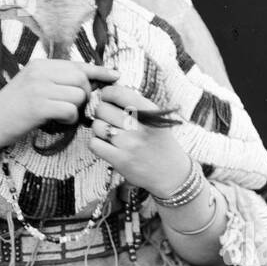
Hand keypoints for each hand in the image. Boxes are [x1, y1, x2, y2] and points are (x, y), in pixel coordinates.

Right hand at [0, 60, 119, 147]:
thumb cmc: (14, 109)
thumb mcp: (33, 86)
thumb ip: (56, 81)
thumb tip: (88, 82)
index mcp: (40, 65)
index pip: (77, 64)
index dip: (99, 71)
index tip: (115, 75)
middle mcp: (40, 71)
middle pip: (81, 79)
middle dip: (84, 96)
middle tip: (74, 108)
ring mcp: (39, 87)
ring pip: (78, 95)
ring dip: (75, 110)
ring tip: (61, 116)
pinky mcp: (38, 106)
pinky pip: (70, 110)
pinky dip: (68, 120)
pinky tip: (57, 122)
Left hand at [88, 80, 191, 197]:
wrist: (171, 173)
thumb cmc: (159, 142)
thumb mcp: (156, 119)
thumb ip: (136, 105)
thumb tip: (107, 91)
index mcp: (150, 113)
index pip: (119, 93)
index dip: (107, 93)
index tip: (106, 97)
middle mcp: (140, 127)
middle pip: (103, 109)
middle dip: (101, 111)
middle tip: (107, 117)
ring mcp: (130, 145)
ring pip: (97, 126)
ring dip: (98, 128)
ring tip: (108, 132)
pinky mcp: (120, 160)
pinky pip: (94, 144)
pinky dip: (96, 143)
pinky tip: (106, 144)